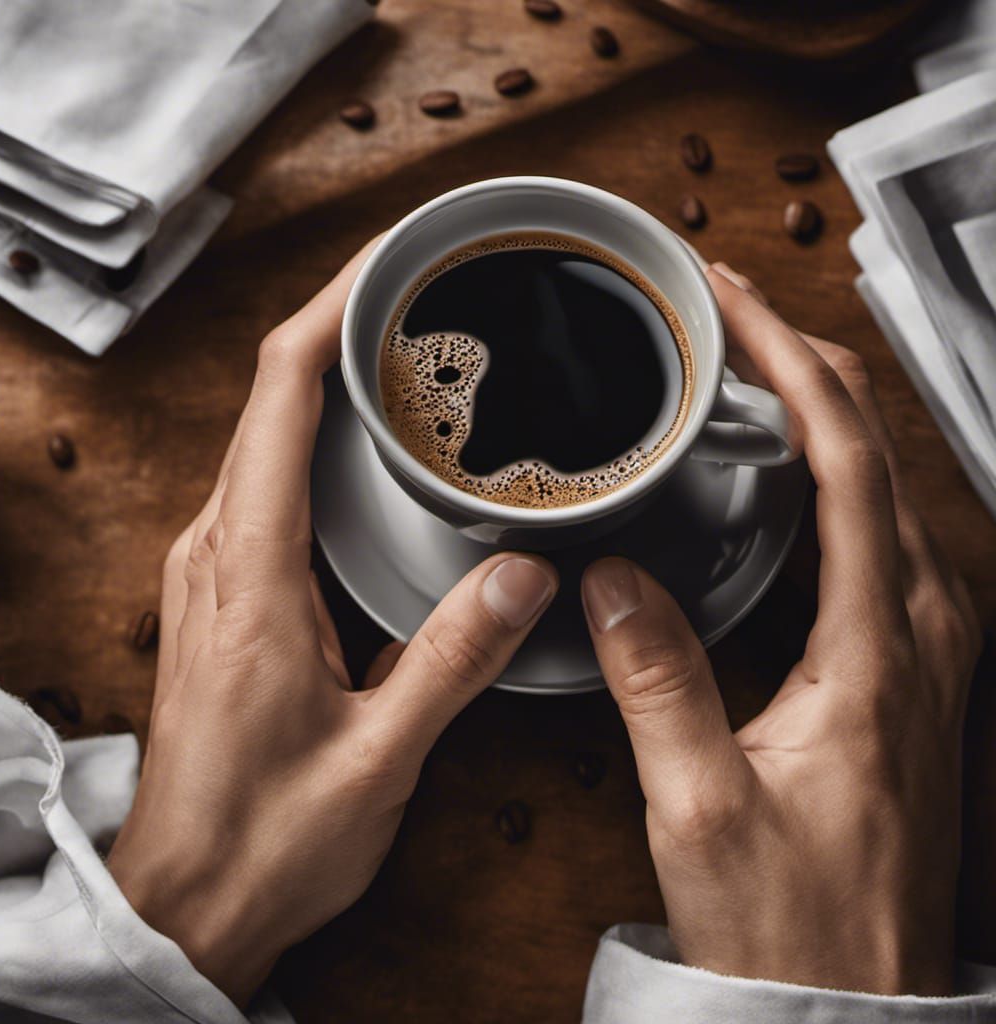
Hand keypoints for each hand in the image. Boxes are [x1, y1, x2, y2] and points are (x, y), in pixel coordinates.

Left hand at [107, 242, 557, 1006]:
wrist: (192, 899)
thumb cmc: (265, 836)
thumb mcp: (378, 753)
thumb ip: (452, 657)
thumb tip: (525, 573)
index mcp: (248, 569)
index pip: (280, 394)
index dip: (331, 309)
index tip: (392, 261)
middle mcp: (218, 549)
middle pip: (275, 393)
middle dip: (346, 324)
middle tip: (431, 291)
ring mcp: (218, 567)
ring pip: (274, 433)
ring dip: (336, 377)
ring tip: (417, 346)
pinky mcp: (231, 590)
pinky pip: (274, 482)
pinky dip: (323, 437)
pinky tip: (378, 444)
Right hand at [582, 263, 981, 995]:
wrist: (852, 996)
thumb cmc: (794, 918)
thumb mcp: (704, 808)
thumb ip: (658, 683)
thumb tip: (610, 580)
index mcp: (880, 644)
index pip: (845, 461)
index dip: (789, 366)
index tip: (729, 308)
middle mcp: (920, 625)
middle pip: (873, 446)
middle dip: (799, 358)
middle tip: (718, 313)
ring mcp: (919, 640)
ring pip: (878, 479)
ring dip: (814, 404)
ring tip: (737, 362)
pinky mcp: (899, 659)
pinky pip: (872, 528)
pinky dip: (824, 466)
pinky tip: (777, 463)